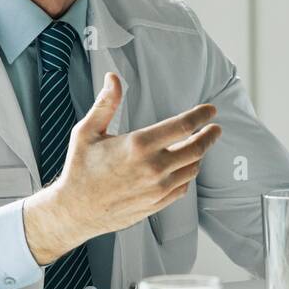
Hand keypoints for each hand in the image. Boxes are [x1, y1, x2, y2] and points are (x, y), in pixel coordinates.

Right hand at [24, 72, 221, 264]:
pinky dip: (187, 175)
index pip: (183, 126)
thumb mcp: (87, 132)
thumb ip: (106, 104)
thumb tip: (113, 77)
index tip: (210, 111)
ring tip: (196, 146)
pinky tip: (182, 168)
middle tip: (214, 129)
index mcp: (138, 145)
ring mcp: (157, 188)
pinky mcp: (157, 204)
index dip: (201, 116)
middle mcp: (153, 168)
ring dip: (198, 155)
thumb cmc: (80, 169)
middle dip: (210, 136)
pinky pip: (183, 187)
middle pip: (197, 148)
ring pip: (193, 168)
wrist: (74, 211)